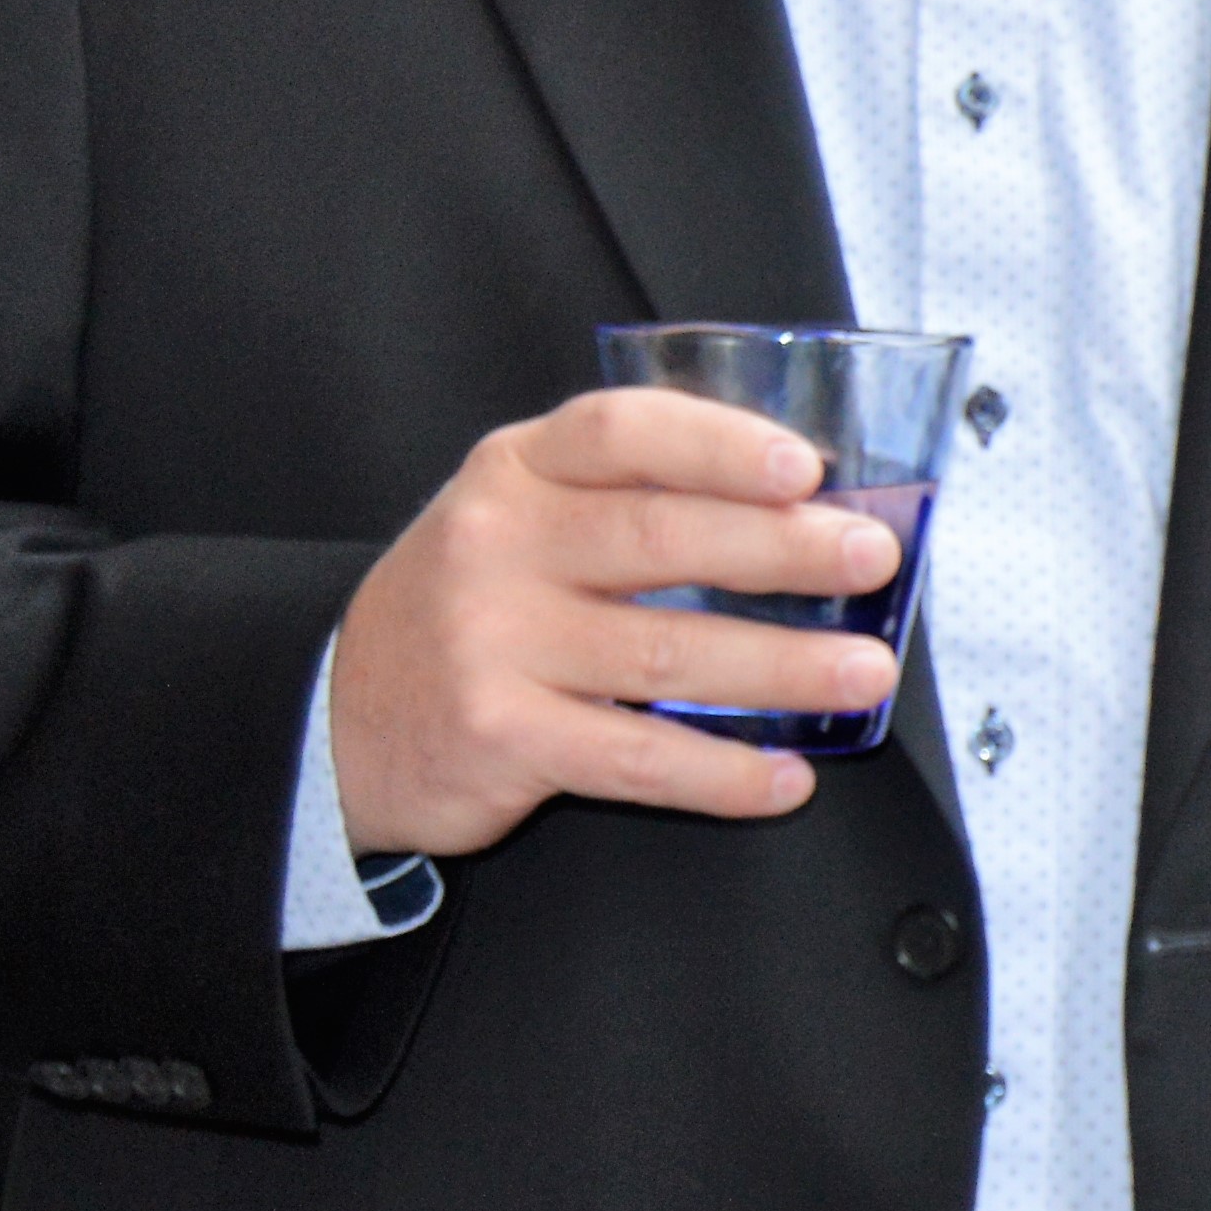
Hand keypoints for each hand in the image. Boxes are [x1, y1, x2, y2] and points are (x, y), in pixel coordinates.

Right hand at [329, 390, 905, 860]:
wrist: (338, 718)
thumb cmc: (475, 607)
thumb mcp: (525, 520)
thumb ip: (633, 500)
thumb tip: (807, 509)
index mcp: (517, 473)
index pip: (624, 433)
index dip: (720, 444)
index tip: (806, 467)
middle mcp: (498, 547)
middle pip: (662, 537)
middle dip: (786, 550)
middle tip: (873, 561)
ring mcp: (494, 644)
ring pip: (667, 655)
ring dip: (784, 668)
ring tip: (864, 673)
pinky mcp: (501, 737)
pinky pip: (637, 760)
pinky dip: (725, 773)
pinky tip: (787, 777)